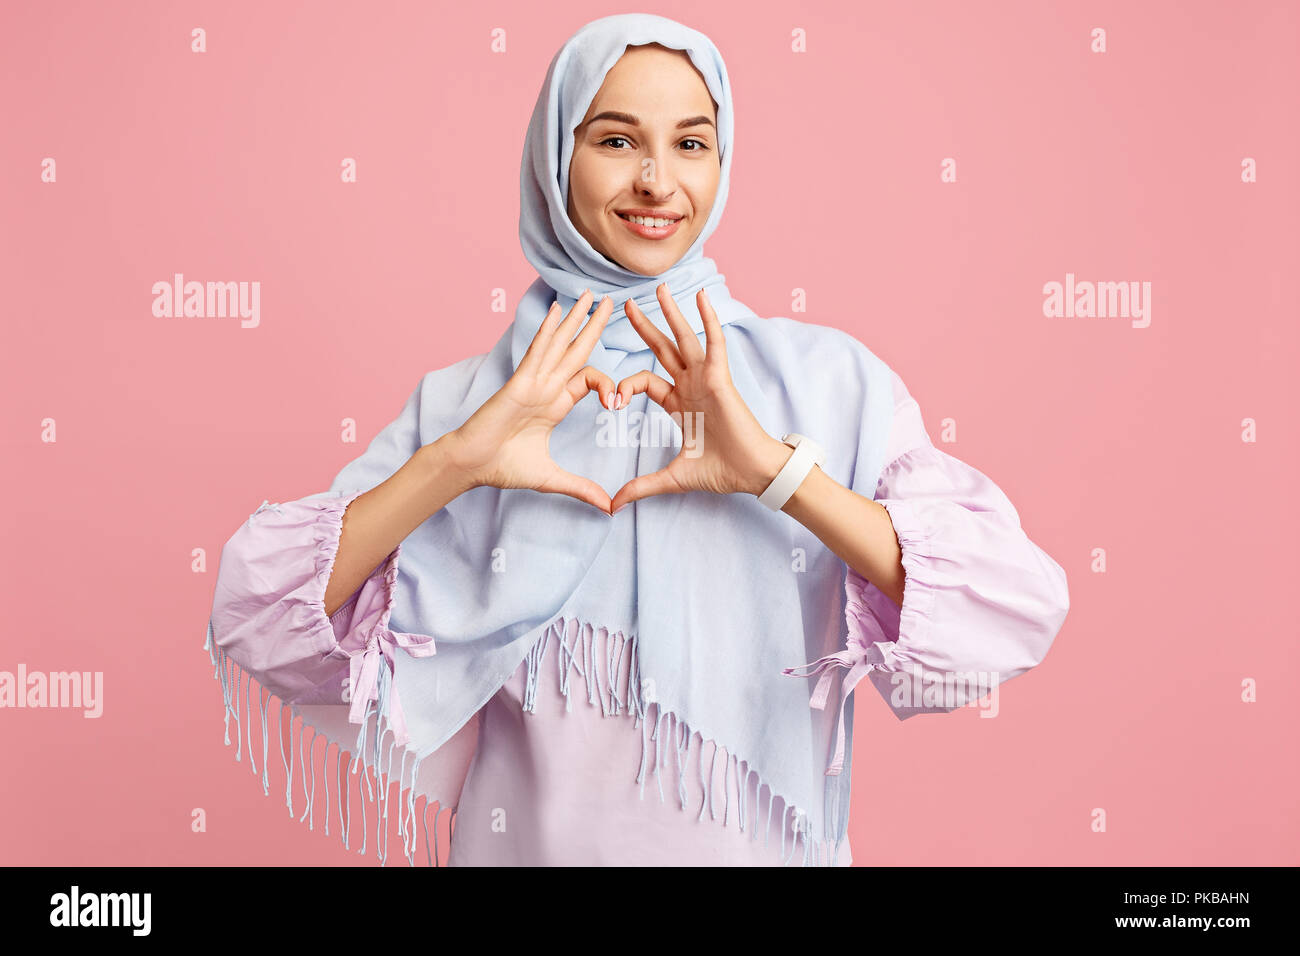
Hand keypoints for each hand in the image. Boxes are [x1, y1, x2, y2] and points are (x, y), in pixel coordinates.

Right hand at [444, 290, 618, 511]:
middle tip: (612, 302)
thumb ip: (582, 488)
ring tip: (592, 295)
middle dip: (594, 326)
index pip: (588, 379)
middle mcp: (547, 387)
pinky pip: (538, 352)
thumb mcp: (552, 479)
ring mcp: (533, 382)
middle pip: (577, 350)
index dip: (608, 385)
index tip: (617, 403)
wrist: (473, 465)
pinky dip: (549, 331)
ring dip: (576, 319)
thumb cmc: (503, 466)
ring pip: (560, 344)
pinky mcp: (520, 383)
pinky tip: (559, 310)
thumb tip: (608, 508)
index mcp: (556, 404)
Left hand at [609, 283, 791, 513]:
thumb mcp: (674, 478)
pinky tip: (702, 298)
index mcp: (679, 404)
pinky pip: (714, 342)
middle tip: (628, 304)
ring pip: (685, 339)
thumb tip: (614, 505)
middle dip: (645, 326)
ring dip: (672, 313)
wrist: (752, 474)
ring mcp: (706, 379)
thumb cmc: (723, 471)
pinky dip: (708, 320)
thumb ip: (643, 486)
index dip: (624, 385)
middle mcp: (691, 386)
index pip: (645, 382)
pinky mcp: (722, 378)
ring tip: (660, 288)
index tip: (610, 400)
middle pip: (663, 349)